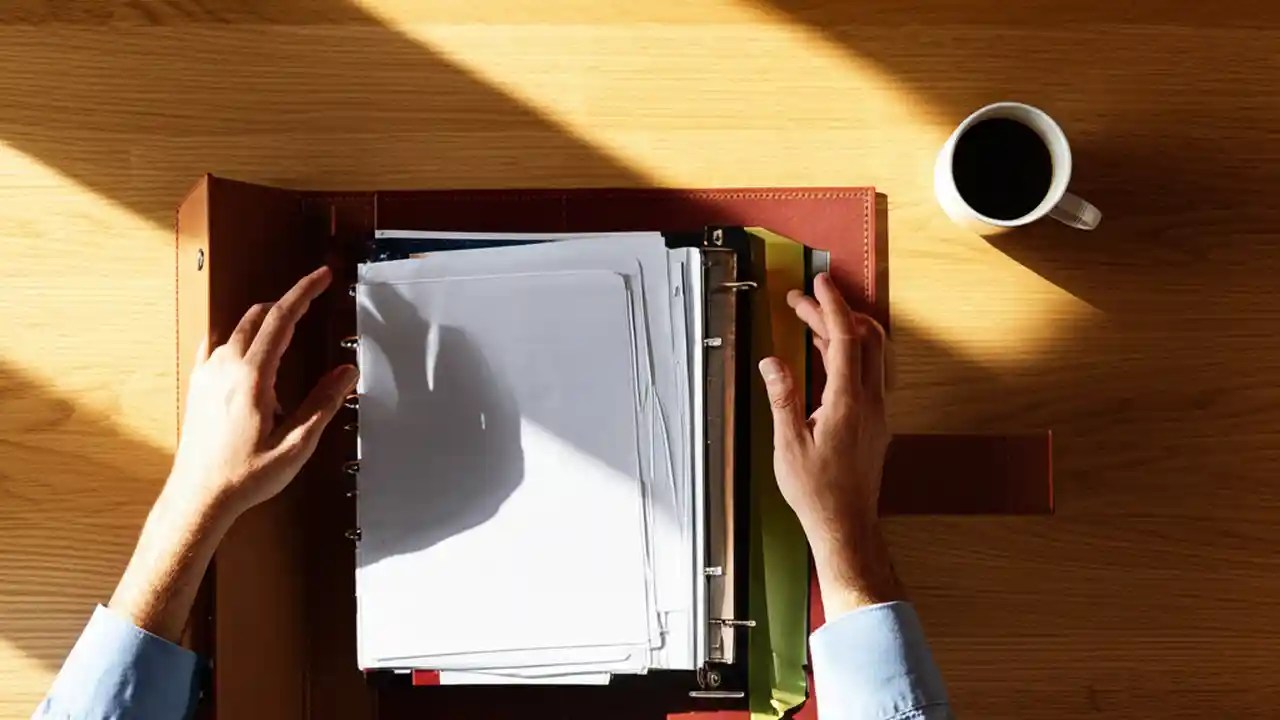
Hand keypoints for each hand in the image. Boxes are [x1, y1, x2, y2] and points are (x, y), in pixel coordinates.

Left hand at [109, 266, 356, 640]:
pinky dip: (239, 336)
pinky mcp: (198, 383)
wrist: (199, 497)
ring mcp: (207, 373)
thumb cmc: (245, 476)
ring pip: (238, 327)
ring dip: (266, 320)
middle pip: (259, 315)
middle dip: (289, 302)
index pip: (281, 318)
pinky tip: (248, 350)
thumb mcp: (296, 444)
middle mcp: (225, 367)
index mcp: (253, 377)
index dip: (304, 292)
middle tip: (313, 300)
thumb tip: (346, 372)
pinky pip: (218, 344)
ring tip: (289, 332)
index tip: (322, 276)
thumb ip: (322, 404)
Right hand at [758, 272, 902, 615]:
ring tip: (811, 320)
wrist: (846, 524)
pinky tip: (825, 354)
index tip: (817, 283)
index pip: (845, 338)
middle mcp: (871, 401)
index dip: (831, 306)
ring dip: (846, 330)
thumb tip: (772, 362)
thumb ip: (783, 398)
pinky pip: (870, 372)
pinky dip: (850, 352)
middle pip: (864, 337)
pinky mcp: (876, 421)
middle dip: (835, 312)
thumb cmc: (816, 491)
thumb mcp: (789, 444)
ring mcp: (878, 411)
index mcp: (848, 402)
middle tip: (802, 301)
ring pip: (873, 353)